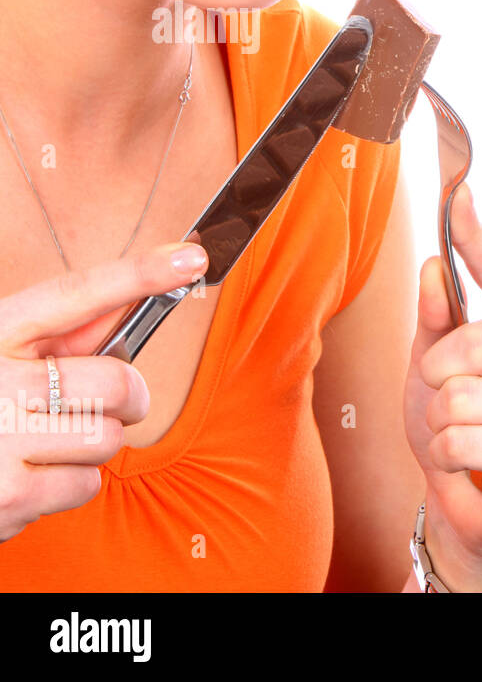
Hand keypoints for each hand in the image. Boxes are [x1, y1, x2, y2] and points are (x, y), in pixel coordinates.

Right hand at [0, 242, 207, 540]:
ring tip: (39, 443)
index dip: (140, 273)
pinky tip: (22, 476)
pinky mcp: (8, 496)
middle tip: (99, 404)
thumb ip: (62, 338)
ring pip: (109, 439)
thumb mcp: (2, 356)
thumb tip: (144, 299)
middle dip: (125, 399)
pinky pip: (86, 486)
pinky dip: (66, 486)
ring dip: (90, 446)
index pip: (76, 294)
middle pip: (118, 383)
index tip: (192, 256)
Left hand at [404, 187, 481, 590]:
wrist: (473, 500)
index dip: (476, 235)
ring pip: (461, 398)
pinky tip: (472, 463)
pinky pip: (466, 441)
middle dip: (436, 375)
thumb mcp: (433, 361)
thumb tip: (433, 263)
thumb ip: (435, 314)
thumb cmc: (460, 418)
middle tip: (443, 393)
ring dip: (439, 423)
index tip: (456, 194)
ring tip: (461, 434)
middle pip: (474, 343)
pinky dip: (448, 456)